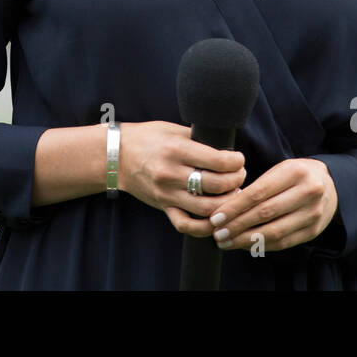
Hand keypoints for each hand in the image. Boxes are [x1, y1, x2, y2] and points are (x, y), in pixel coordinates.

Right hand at [118, 121, 245, 235]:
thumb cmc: (148, 138)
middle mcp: (172, 173)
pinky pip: (186, 225)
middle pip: (217, 185)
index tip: (238, 159)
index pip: (218, 161)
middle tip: (239, 174)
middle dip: (236, 180)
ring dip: (227, 203)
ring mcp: (167, 193)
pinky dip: (205, 226)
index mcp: (176, 150)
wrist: (117, 155)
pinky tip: (215, 217)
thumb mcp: (173, 130)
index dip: (236, 162)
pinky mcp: (163, 206)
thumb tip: (227, 148)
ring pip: (207, 208)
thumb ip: (199, 140)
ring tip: (231, 193)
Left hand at [207, 157, 337, 252]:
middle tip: (217, 233)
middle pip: (265, 213)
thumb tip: (225, 208)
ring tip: (227, 242)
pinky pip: (284, 243)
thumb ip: (257, 186)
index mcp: (295, 172)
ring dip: (246, 240)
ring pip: (274, 232)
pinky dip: (262, 246)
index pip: (258, 193)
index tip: (216, 217)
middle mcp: (307, 193)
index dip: (234, 207)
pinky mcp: (314, 231)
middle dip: (237, 225)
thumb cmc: (296, 175)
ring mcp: (313, 214)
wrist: (331, 185)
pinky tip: (245, 245)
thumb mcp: (280, 170)